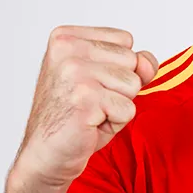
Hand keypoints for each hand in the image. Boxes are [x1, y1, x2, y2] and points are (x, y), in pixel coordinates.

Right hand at [12, 26, 158, 189]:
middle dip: (119, 87)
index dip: (117, 68)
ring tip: (90, 113)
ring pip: (133, 84)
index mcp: (66, 37)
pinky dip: (115, 123)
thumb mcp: (106, 79)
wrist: (45, 156)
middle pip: (132, 60)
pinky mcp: (85, 98)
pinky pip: (128, 108)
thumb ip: (133, 62)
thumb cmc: (74, 117)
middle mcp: (66, 48)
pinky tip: (89, 125)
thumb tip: (147, 62)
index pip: (125, 40)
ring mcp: (74, 72)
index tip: (88, 84)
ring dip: (118, 105)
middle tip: (89, 102)